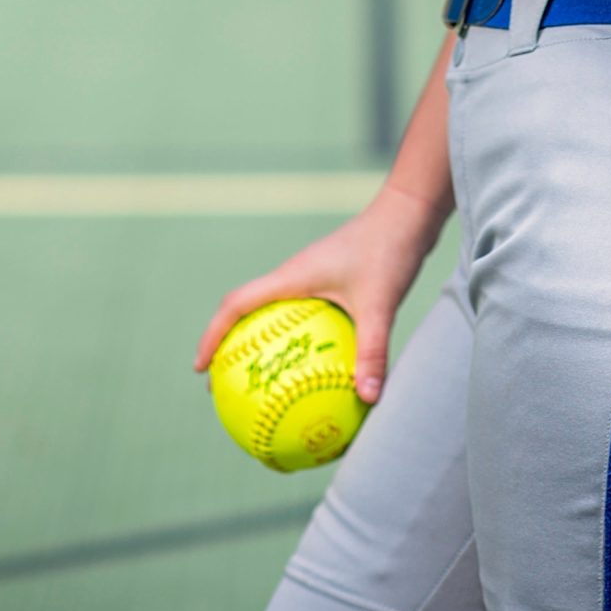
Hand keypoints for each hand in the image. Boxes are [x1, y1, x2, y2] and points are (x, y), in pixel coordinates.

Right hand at [192, 181, 445, 404]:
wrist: (410, 211)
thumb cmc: (390, 248)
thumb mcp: (381, 303)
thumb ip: (373, 350)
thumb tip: (369, 399)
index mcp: (291, 276)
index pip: (236, 305)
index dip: (212, 336)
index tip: (200, 370)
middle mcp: (295, 276)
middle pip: (246, 312)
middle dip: (229, 348)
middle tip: (224, 390)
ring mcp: (312, 277)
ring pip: (274, 315)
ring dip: (262, 346)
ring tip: (264, 389)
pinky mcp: (332, 281)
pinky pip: (303, 318)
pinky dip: (299, 345)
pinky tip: (320, 375)